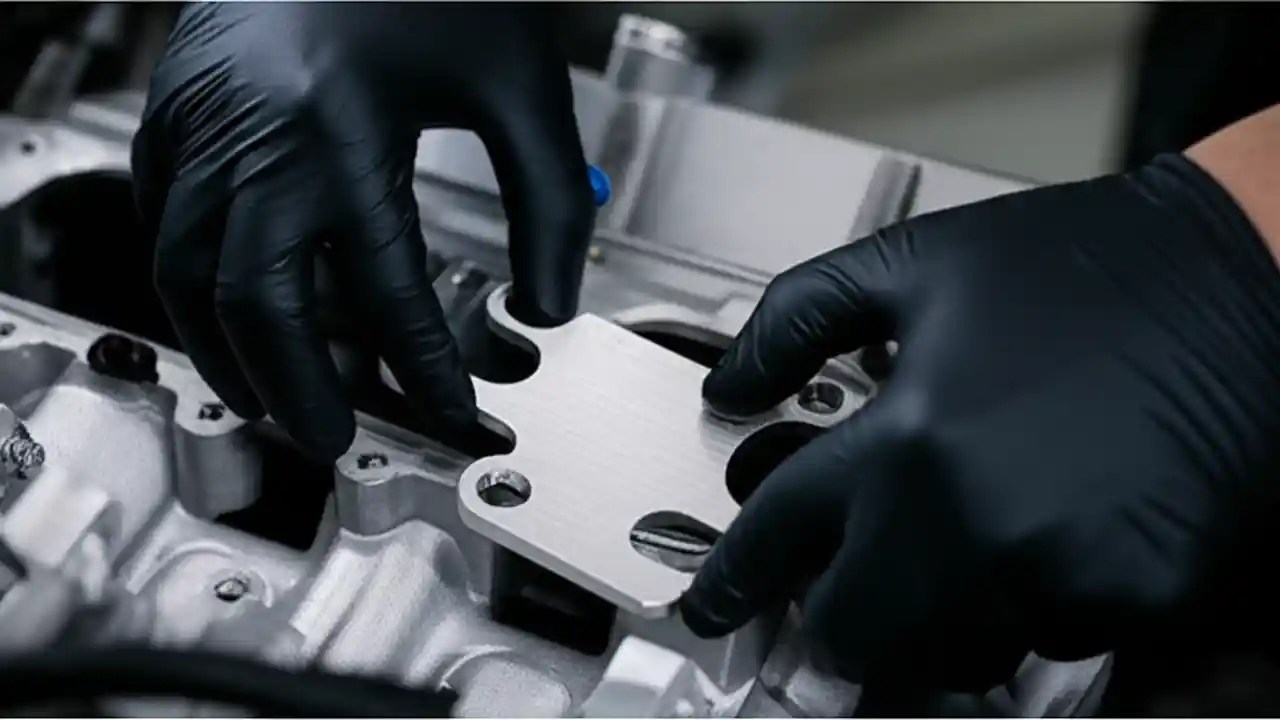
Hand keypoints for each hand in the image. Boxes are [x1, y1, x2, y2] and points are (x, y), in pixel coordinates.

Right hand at [131, 4, 594, 459]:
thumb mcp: (519, 84)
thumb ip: (547, 202)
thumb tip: (549, 304)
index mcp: (341, 134)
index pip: (386, 295)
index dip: (423, 371)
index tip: (449, 411)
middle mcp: (255, 137)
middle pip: (259, 304)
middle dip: (297, 388)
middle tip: (332, 438)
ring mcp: (200, 122)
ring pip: (186, 270)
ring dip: (224, 349)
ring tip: (264, 397)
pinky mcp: (175, 105)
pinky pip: (160, 214)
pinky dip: (188, 278)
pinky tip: (222, 304)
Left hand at [680, 154, 1279, 690]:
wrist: (1242, 275)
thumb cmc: (1087, 266)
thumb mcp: (915, 263)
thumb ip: (794, 321)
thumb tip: (732, 385)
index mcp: (908, 437)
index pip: (778, 541)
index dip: (730, 578)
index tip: (714, 602)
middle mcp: (976, 521)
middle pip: (854, 631)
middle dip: (835, 608)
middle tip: (846, 573)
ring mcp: (1063, 571)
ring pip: (950, 648)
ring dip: (932, 607)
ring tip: (961, 521)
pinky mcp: (1139, 596)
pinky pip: (1050, 635)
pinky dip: (1031, 598)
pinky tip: (1049, 518)